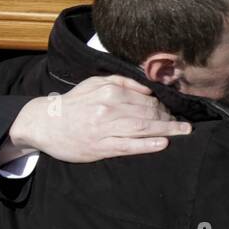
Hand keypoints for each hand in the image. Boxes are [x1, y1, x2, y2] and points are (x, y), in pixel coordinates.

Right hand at [2, 75, 189, 163]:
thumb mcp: (96, 83)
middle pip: (149, 113)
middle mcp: (110, 109)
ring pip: (143, 128)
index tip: (176, 110)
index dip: (164, 106)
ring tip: (183, 131)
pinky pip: (128, 145)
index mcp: (111, 92)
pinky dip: (148, 144)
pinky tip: (163, 143)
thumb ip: (123, 82)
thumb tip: (149, 87)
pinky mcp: (100, 146)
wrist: (44, 123)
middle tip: (184, 123)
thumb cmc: (75, 103)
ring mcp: (106, 129)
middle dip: (169, 118)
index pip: (147, 99)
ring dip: (167, 129)